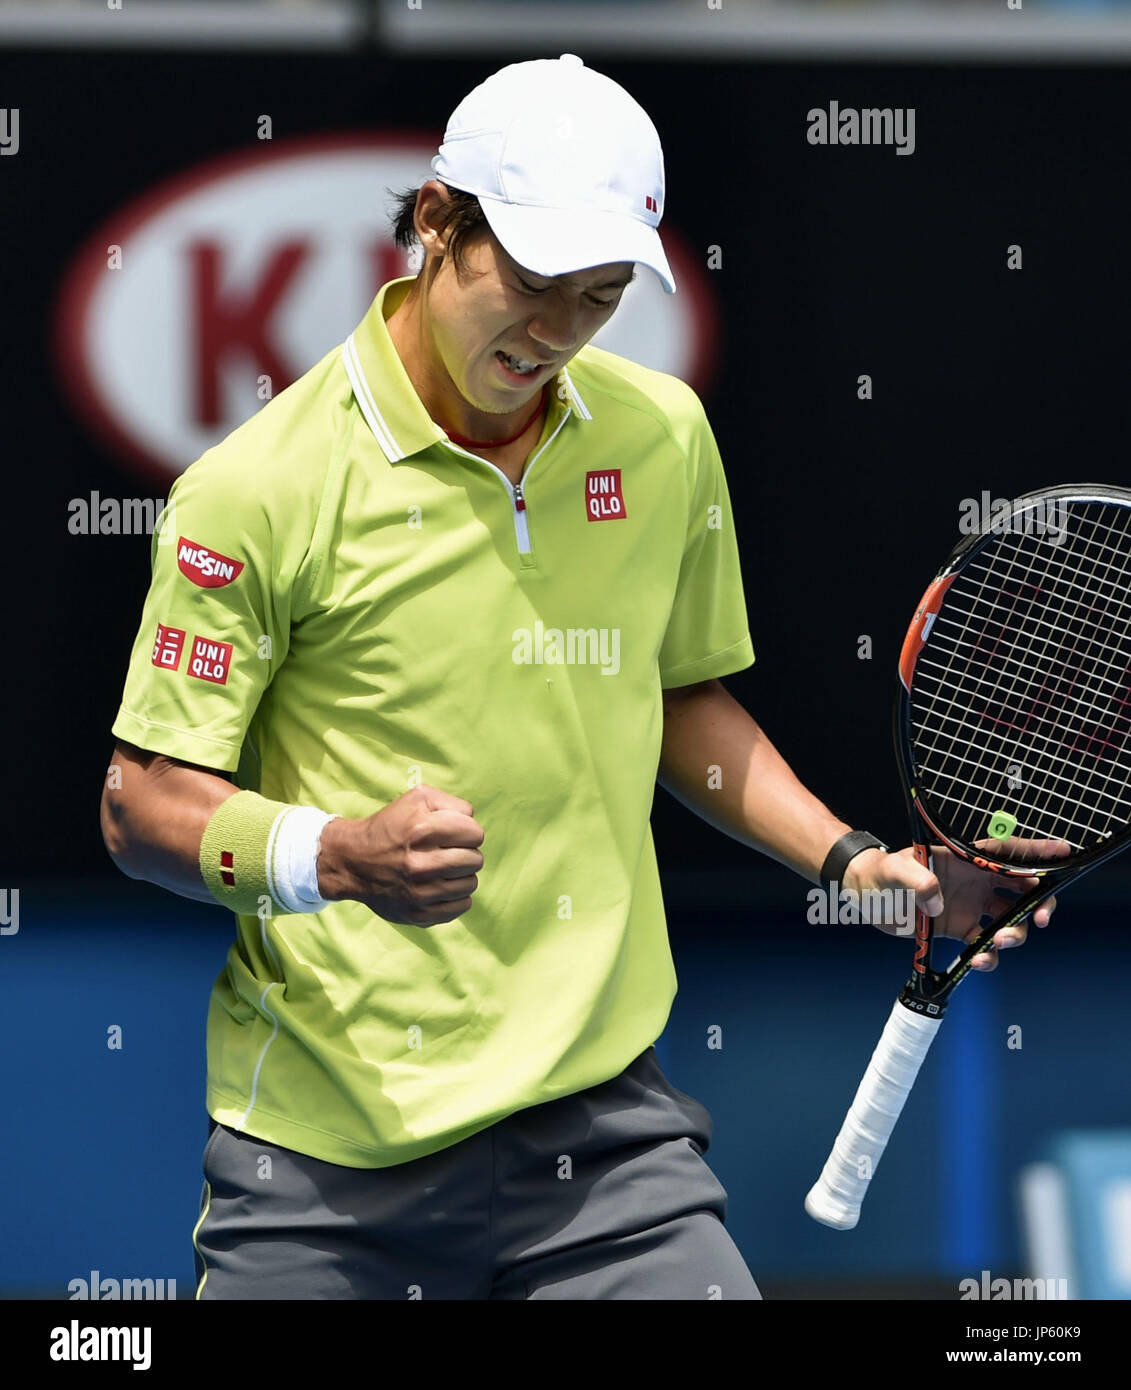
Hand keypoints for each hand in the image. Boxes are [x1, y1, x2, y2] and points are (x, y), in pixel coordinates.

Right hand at [316, 784, 484, 925]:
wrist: (353, 861)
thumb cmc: (390, 827)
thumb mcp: (417, 799)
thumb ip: (452, 804)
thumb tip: (473, 822)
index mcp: (421, 830)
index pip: (475, 834)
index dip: (468, 831)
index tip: (453, 834)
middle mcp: (420, 864)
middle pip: (475, 860)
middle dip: (466, 852)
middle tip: (447, 852)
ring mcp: (420, 893)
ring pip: (470, 884)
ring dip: (461, 875)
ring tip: (442, 869)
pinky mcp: (419, 914)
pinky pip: (461, 906)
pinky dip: (455, 896)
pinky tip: (439, 886)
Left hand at [842, 837, 1071, 970]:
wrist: (863, 895)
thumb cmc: (879, 871)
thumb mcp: (895, 869)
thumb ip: (918, 880)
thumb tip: (938, 902)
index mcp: (966, 858)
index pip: (1008, 851)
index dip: (1037, 851)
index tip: (1063, 855)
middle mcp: (976, 881)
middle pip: (1023, 889)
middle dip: (1040, 903)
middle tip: (1041, 918)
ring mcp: (971, 906)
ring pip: (1010, 921)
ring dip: (1015, 934)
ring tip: (999, 942)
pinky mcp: (960, 930)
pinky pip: (985, 946)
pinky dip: (988, 957)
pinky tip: (978, 961)